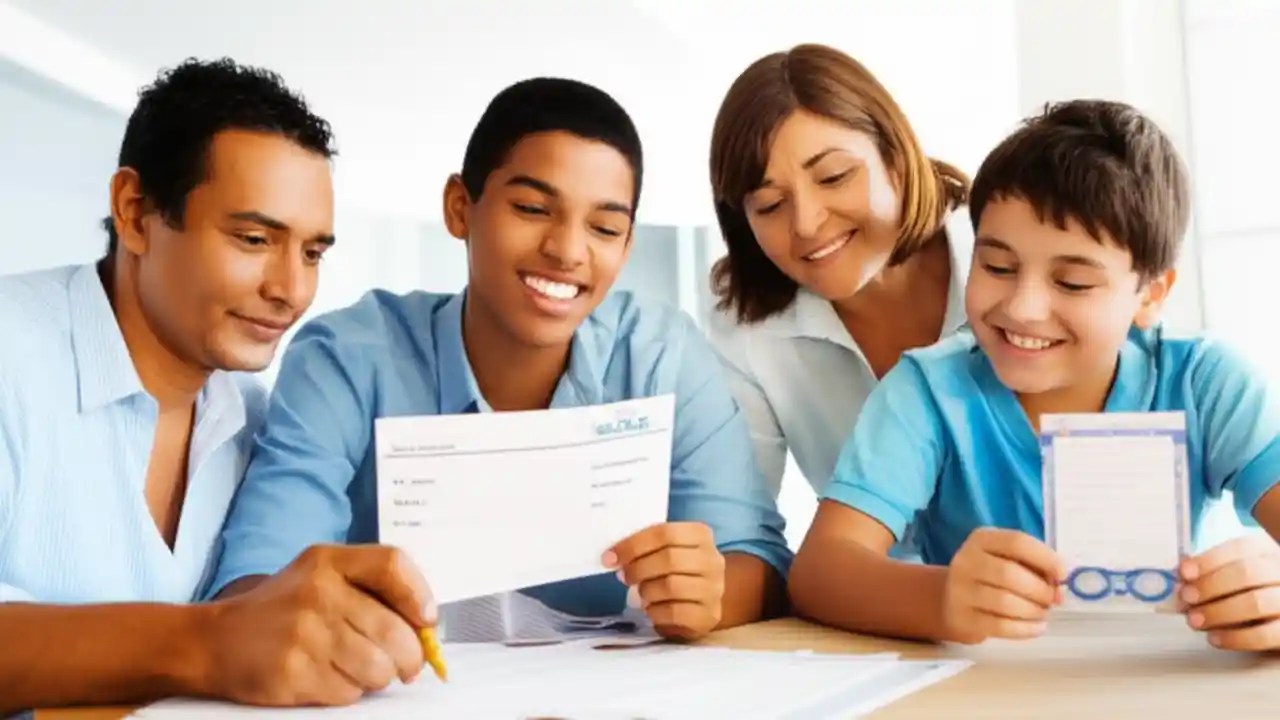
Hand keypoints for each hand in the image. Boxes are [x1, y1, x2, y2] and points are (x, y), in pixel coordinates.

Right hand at [202, 544, 436, 705]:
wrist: (215, 640)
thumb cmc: (284, 610)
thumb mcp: (323, 578)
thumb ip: (373, 590)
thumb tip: (428, 627)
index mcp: (328, 561)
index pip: (392, 563)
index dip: (419, 595)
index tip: (426, 620)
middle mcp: (317, 591)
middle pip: (395, 630)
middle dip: (410, 657)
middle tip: (406, 665)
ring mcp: (304, 633)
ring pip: (378, 668)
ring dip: (379, 677)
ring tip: (361, 669)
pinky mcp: (293, 672)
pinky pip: (349, 693)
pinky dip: (349, 692)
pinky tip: (329, 678)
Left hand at [605, 522, 724, 640]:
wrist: (708, 597)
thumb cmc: (681, 568)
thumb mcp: (669, 549)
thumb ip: (646, 547)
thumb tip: (613, 557)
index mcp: (700, 535)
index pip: (664, 533)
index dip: (633, 545)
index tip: (610, 557)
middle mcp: (712, 560)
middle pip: (669, 559)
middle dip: (638, 569)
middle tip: (623, 576)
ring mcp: (713, 589)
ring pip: (671, 586)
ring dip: (646, 591)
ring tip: (641, 593)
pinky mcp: (709, 615)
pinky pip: (674, 612)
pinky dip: (655, 612)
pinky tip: (652, 609)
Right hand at [943, 528, 1065, 643]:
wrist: (950, 600)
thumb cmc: (990, 577)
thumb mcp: (1006, 559)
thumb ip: (1034, 566)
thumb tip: (1059, 588)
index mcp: (982, 539)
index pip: (1016, 542)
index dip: (1045, 557)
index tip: (1064, 575)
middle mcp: (967, 561)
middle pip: (1009, 574)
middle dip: (1039, 590)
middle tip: (1052, 600)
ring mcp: (961, 591)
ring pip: (1005, 602)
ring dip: (1034, 611)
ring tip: (1043, 613)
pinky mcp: (963, 619)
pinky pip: (1001, 626)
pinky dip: (1026, 629)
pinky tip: (1036, 627)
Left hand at [1181, 534, 1279, 650]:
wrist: (1276, 617)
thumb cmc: (1250, 592)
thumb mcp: (1232, 575)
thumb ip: (1210, 573)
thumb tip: (1178, 578)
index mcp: (1267, 551)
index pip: (1239, 548)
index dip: (1209, 560)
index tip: (1184, 573)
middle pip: (1247, 573)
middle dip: (1209, 586)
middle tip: (1185, 599)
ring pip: (1256, 603)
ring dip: (1218, 612)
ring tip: (1194, 620)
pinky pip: (1266, 635)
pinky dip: (1236, 638)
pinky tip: (1215, 638)